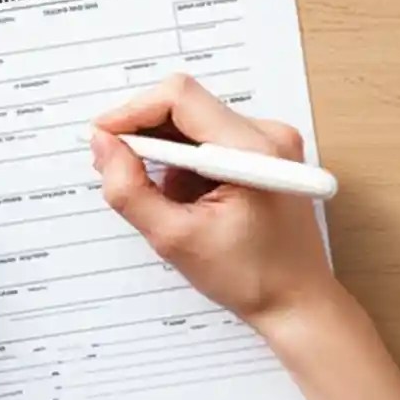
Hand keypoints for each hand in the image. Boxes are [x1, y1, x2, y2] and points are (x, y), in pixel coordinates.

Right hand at [91, 74, 342, 337]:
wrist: (296, 301)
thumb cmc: (250, 277)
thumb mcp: (174, 238)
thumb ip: (129, 189)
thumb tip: (103, 146)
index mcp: (252, 150)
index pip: (180, 98)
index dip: (132, 112)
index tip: (103, 137)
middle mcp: (267, 135)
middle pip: (185, 105)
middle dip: (144, 134)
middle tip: (118, 170)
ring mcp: (268, 142)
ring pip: (193, 123)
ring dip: (165, 153)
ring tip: (166, 200)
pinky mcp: (263, 153)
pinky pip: (208, 140)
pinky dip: (184, 163)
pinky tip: (188, 201)